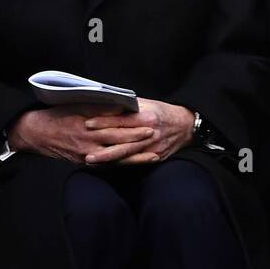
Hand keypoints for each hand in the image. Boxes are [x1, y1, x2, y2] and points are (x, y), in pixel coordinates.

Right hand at [6, 104, 155, 165]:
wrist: (36, 133)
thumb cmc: (58, 115)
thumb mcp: (78, 106)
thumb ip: (100, 107)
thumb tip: (122, 106)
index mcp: (88, 126)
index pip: (115, 125)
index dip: (133, 125)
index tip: (149, 122)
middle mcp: (88, 142)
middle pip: (118, 142)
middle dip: (138, 140)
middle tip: (156, 135)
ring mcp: (87, 155)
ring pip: (115, 157)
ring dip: (135, 157)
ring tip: (153, 156)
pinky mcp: (85, 162)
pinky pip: (107, 165)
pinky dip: (123, 164)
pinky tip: (136, 164)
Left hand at [81, 98, 195, 163]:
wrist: (185, 126)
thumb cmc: (163, 113)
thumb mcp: (148, 104)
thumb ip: (129, 105)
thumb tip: (108, 102)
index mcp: (147, 117)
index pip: (121, 120)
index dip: (104, 122)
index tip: (88, 124)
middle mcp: (150, 133)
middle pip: (122, 140)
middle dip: (101, 144)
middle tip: (83, 148)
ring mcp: (153, 147)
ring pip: (127, 154)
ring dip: (108, 158)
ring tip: (90, 160)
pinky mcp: (155, 156)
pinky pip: (135, 162)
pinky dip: (120, 164)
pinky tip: (107, 166)